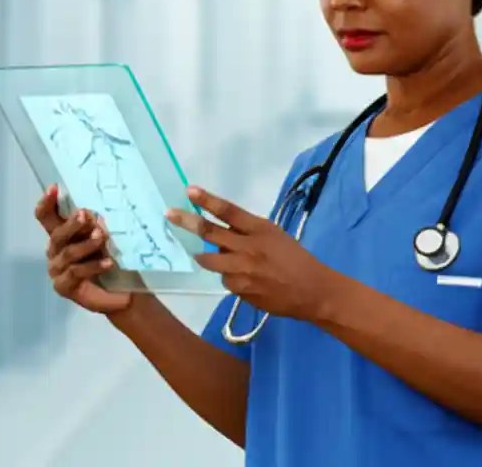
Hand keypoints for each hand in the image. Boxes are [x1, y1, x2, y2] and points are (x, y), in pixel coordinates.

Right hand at [35, 184, 132, 313]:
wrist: (123, 292)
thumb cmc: (113, 260)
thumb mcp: (108, 239)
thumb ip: (97, 226)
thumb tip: (95, 215)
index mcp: (63, 235)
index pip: (47, 217)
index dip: (47, 202)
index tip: (54, 188)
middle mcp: (56, 250)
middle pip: (57, 234)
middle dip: (71, 223)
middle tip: (86, 214)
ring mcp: (57, 269)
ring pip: (68, 253)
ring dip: (86, 244)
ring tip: (102, 237)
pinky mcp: (63, 286)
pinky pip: (76, 272)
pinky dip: (93, 266)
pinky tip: (108, 263)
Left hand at [166, 186, 339, 322]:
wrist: (312, 290)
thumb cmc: (295, 259)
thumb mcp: (275, 236)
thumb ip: (248, 233)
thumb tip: (220, 236)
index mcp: (261, 229)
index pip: (229, 211)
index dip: (207, 200)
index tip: (189, 191)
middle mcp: (249, 247)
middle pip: (211, 233)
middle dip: (187, 222)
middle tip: (170, 214)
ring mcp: (243, 270)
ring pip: (210, 260)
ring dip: (205, 257)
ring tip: (201, 255)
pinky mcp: (241, 289)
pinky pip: (224, 280)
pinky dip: (229, 277)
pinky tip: (244, 280)